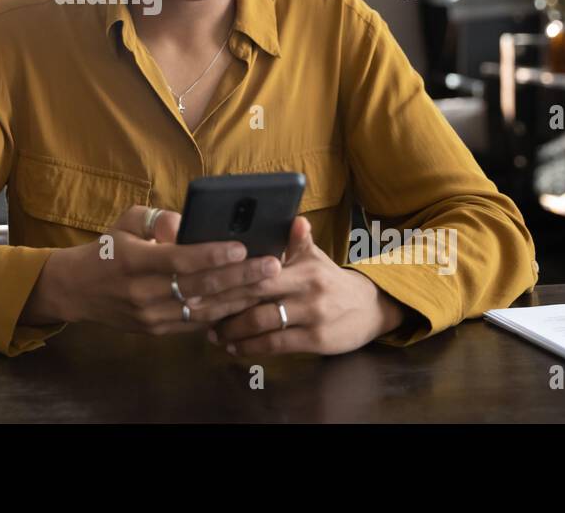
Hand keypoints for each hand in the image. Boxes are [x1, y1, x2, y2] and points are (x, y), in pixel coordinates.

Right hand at [26, 205, 281, 334]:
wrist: (77, 290)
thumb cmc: (107, 250)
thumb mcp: (126, 223)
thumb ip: (157, 219)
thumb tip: (186, 222)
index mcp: (134, 261)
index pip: (180, 259)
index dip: (213, 255)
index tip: (242, 247)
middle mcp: (143, 292)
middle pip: (200, 286)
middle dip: (240, 277)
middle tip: (271, 266)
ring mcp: (150, 315)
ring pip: (203, 309)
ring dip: (239, 298)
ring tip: (267, 285)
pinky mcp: (155, 330)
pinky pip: (195, 324)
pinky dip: (222, 314)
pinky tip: (245, 303)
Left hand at [206, 216, 408, 355]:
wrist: (369, 308)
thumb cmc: (330, 280)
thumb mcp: (315, 258)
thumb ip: (296, 241)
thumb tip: (292, 217)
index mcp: (303, 266)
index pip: (258, 271)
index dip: (228, 277)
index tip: (201, 283)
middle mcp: (309, 289)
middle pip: (256, 295)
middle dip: (222, 304)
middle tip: (195, 310)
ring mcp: (314, 316)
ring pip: (264, 323)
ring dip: (234, 331)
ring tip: (212, 334)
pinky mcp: (318, 340)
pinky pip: (278, 344)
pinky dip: (252, 347)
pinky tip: (235, 348)